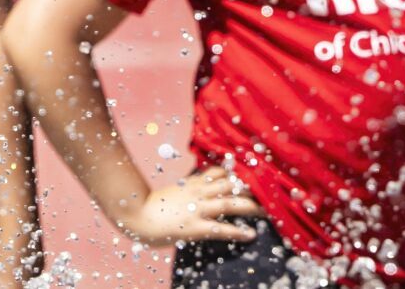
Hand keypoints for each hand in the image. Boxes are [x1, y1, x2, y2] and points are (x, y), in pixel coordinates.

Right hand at [111, 167, 262, 246]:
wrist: (135, 214)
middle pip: (230, 186)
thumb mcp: (172, 190)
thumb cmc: (150, 204)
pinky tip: (250, 234)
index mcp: (191, 183)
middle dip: (251, 187)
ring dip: (251, 207)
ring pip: (230, 204)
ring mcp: (197, 209)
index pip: (219, 172)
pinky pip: (221, 229)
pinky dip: (237, 232)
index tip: (255, 171)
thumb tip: (199, 184)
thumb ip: (187, 186)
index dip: (238, 172)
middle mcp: (197, 193)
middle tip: (270, 189)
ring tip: (268, 210)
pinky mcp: (195, 227)